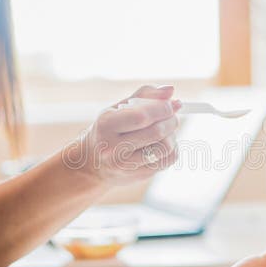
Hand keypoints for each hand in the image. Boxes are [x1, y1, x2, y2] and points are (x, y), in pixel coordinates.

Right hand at [64, 85, 180, 184]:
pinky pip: (168, 160)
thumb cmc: (109, 129)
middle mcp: (113, 148)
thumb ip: (145, 95)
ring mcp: (126, 166)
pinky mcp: (139, 176)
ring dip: (172, 135)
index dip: (162, 108)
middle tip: (172, 115)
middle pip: (156, 132)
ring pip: (165, 148)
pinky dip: (172, 148)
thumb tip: (170, 90)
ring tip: (164, 129)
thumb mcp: (118, 107)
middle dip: (171, 120)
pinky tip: (162, 142)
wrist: (93, 163)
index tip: (172, 103)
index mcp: (106, 125)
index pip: (141, 116)